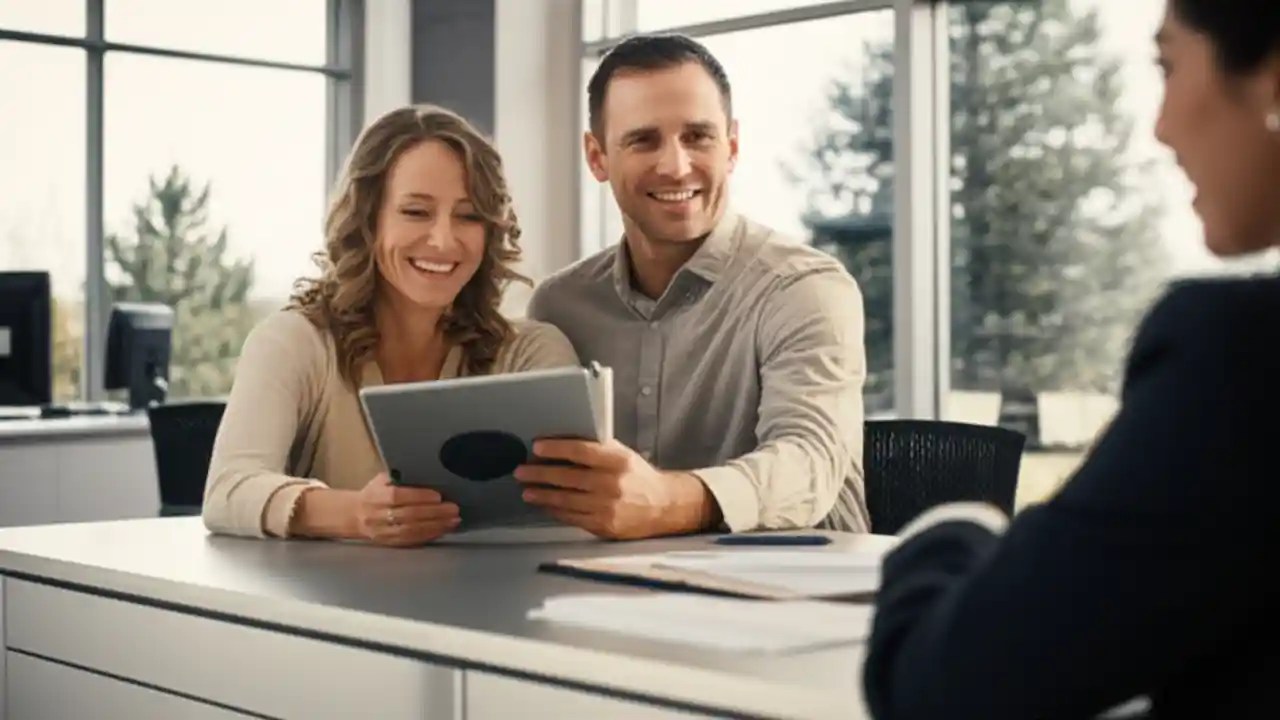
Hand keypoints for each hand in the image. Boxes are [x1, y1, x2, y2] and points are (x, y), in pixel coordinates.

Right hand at [352, 472, 460, 546]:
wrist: (354, 515)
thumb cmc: (374, 493)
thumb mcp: (381, 480)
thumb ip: (400, 478)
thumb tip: (427, 475)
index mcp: (375, 496)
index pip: (397, 496)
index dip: (418, 497)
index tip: (438, 495)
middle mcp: (377, 515)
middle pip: (408, 515)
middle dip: (434, 513)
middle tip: (453, 509)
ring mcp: (383, 532)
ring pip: (411, 530)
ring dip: (436, 526)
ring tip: (453, 520)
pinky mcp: (389, 543)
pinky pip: (411, 541)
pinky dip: (429, 536)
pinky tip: (443, 530)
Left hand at [514, 440, 717, 539]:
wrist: (662, 506)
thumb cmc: (638, 477)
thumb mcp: (622, 455)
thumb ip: (597, 449)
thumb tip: (561, 444)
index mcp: (618, 461)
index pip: (581, 451)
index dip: (556, 448)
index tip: (537, 447)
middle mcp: (613, 484)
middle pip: (568, 477)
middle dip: (540, 473)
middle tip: (521, 471)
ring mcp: (607, 507)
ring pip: (566, 499)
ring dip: (542, 494)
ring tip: (526, 490)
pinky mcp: (603, 525)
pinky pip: (572, 517)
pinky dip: (555, 510)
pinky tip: (544, 504)